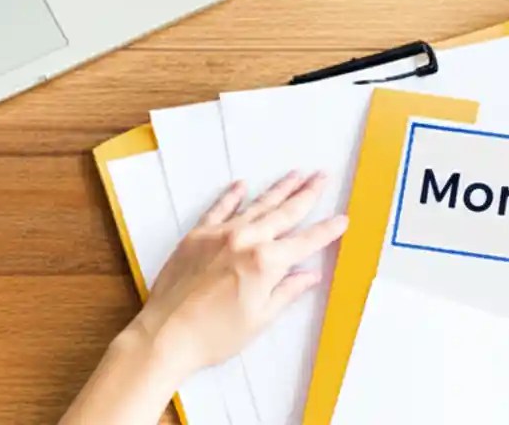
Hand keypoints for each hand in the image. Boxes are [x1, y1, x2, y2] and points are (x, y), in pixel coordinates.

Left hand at [59, 172, 347, 424]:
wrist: (166, 334)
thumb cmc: (213, 335)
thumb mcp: (260, 318)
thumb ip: (287, 291)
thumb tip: (310, 275)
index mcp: (265, 263)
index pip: (305, 241)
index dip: (327, 230)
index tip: (342, 219)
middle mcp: (245, 241)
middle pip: (284, 213)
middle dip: (306, 194)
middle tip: (322, 177)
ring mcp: (220, 235)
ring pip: (256, 205)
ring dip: (278, 189)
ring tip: (295, 174)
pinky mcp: (197, 236)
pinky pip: (218, 209)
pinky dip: (232, 196)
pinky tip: (242, 185)